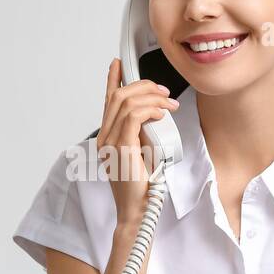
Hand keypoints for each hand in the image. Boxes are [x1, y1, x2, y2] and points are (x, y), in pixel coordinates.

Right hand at [98, 57, 179, 226]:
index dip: (112, 80)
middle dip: (143, 86)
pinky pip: (132, 117)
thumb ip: (141, 133)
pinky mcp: (121, 148)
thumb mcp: (142, 152)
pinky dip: (149, 110)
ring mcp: (110, 142)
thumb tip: (154, 115)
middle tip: (164, 92)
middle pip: (118, 96)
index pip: (107, 101)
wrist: (137, 209)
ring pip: (125, 102)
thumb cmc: (141, 186)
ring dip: (151, 97)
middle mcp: (104, 136)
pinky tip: (161, 113)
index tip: (118, 64)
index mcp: (107, 136)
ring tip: (169, 104)